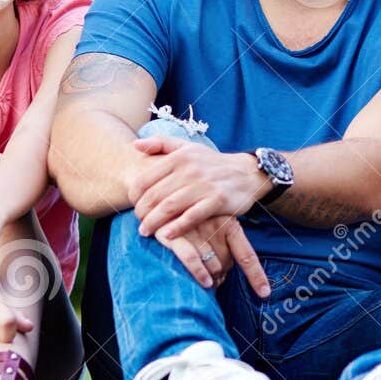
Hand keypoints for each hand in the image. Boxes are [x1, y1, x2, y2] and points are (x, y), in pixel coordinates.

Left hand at [128, 138, 268, 240]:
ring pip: (170, 206)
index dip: (134, 195)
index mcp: (178, 157)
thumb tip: (135, 145)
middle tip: (138, 222)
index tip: (133, 206)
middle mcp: (189, 169)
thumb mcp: (187, 147)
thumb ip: (161, 143)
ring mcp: (204, 185)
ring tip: (145, 231)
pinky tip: (167, 235)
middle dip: (142, 212)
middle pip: (155, 195)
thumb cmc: (211, 163)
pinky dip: (178, 227)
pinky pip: (193, 216)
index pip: (146, 179)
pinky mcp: (217, 200)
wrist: (247, 173)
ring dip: (154, 221)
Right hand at [155, 214, 270, 297]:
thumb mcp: (211, 229)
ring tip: (203, 278)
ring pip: (211, 264)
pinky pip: (192, 258)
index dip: (256, 276)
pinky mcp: (174, 232)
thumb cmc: (186, 222)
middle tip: (211, 277)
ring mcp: (194, 228)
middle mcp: (213, 224)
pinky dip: (198, 272)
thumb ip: (222, 249)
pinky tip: (203, 281)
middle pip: (227, 264)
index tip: (265, 293)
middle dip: (220, 275)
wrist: (154, 197)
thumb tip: (222, 275)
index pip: (246, 255)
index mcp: (228, 223)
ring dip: (209, 277)